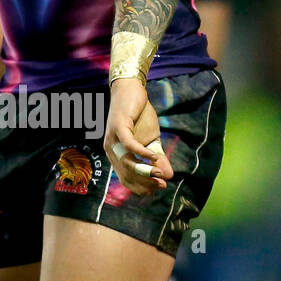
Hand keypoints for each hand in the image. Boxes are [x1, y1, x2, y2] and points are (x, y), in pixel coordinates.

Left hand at [105, 77, 173, 195]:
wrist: (132, 91)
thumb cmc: (140, 116)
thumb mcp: (152, 140)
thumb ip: (158, 158)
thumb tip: (169, 176)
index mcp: (116, 156)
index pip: (127, 179)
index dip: (142, 187)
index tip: (159, 189)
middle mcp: (111, 150)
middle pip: (127, 174)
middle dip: (145, 183)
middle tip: (162, 185)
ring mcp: (113, 139)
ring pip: (127, 162)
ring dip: (145, 171)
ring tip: (161, 175)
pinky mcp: (118, 127)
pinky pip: (129, 145)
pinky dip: (141, 153)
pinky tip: (153, 157)